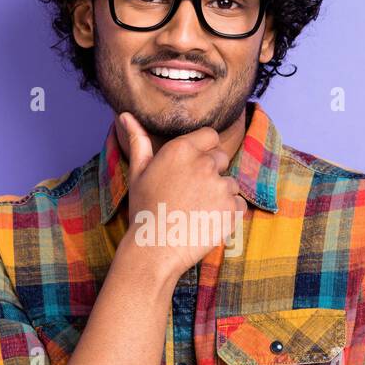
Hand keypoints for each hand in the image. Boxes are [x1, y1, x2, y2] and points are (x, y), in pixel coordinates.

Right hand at [119, 111, 246, 276]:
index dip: (204, 150)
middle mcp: (204, 163)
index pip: (210, 136)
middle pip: (222, 158)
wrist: (154, 249)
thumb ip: (139, 141)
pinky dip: (228, 214)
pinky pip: (238, 205)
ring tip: (196, 212)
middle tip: (190, 195)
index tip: (193, 169)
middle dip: (211, 173)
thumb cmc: (144, 211)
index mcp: (182, 150)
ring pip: (230, 183)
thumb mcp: (138, 173)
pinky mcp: (232, 209)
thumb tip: (125, 115)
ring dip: (219, 195)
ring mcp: (220, 186)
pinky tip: (207, 222)